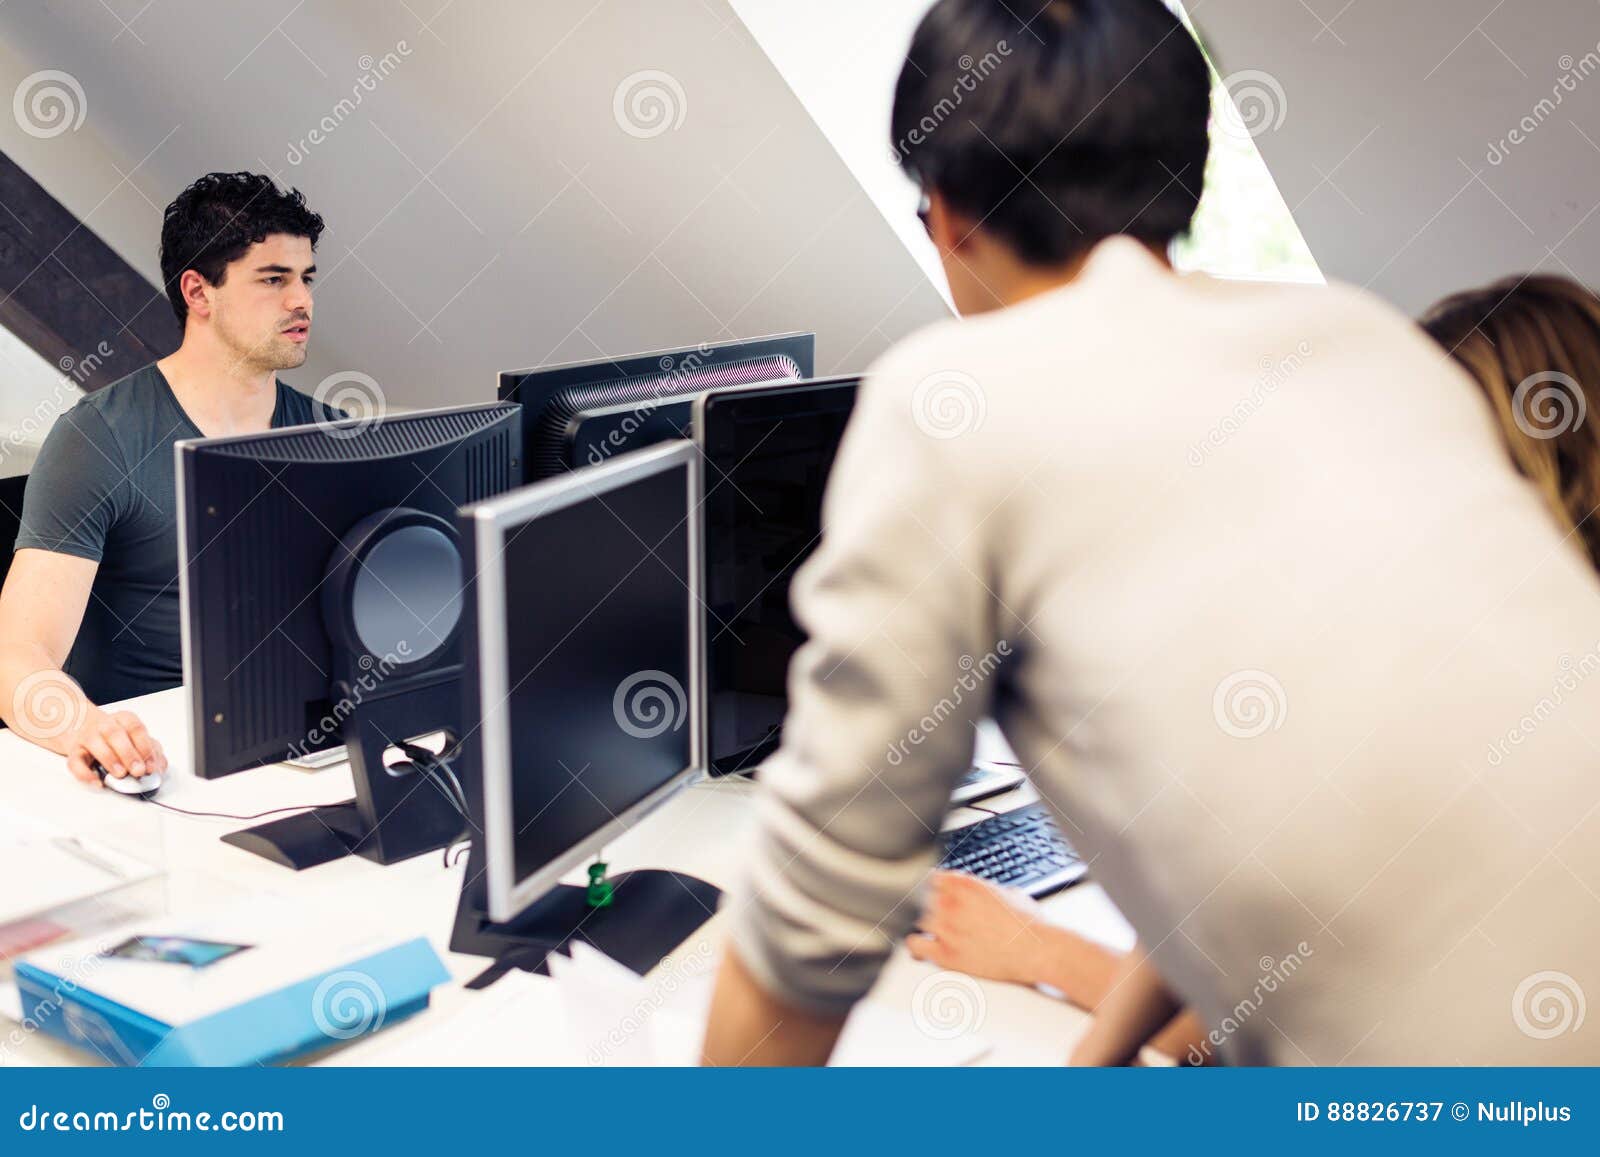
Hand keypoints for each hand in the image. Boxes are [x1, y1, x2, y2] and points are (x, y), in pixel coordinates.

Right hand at [63, 707, 166, 786]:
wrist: (84, 730)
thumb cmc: (118, 739)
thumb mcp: (138, 740)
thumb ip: (151, 752)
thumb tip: (159, 767)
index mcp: (124, 719)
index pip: (136, 728)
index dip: (145, 747)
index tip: (151, 766)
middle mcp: (104, 725)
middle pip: (115, 734)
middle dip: (129, 754)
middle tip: (138, 771)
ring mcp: (87, 736)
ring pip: (94, 743)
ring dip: (109, 760)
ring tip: (120, 774)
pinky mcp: (74, 751)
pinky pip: (75, 762)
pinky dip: (86, 773)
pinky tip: (98, 782)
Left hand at [907, 870, 1050, 985]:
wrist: (1038, 950)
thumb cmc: (1029, 924)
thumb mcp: (1008, 892)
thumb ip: (985, 890)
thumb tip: (982, 892)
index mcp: (965, 884)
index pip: (931, 878)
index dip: (931, 887)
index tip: (931, 894)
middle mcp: (952, 903)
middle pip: (919, 898)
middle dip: (925, 906)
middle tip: (929, 914)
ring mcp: (946, 928)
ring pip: (915, 919)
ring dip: (921, 924)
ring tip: (927, 931)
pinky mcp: (946, 954)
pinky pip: (915, 945)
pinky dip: (915, 946)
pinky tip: (921, 948)